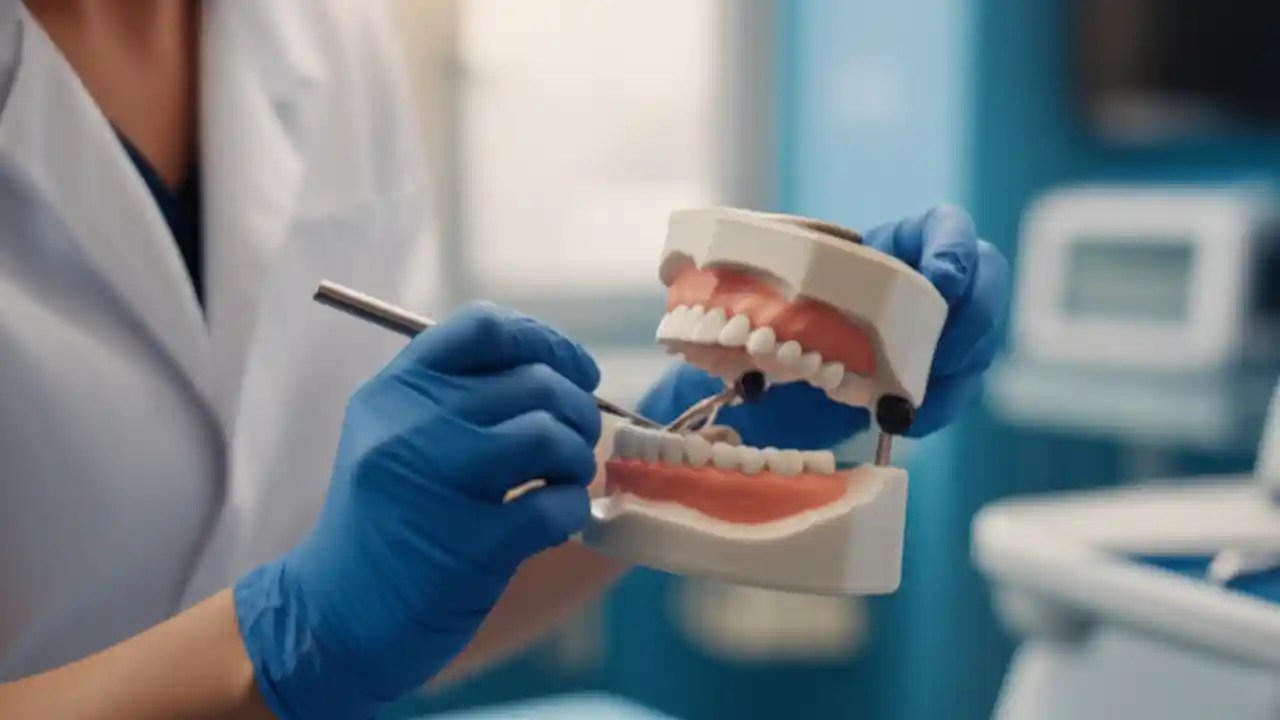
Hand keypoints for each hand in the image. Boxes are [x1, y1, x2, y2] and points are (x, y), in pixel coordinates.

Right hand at [235, 304, 602, 718]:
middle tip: (577, 439)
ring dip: (578, 457)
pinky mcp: (473, 543)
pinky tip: (555, 522)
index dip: (546, 341)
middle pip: (534, 380)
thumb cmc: (384, 521)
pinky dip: (573, 509)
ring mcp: (443, 482)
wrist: (334, 616)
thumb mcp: (393, 435)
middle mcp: (414, 425)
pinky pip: (558, 504)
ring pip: (552, 435)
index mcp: (396, 389)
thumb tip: (561, 371)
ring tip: (565, 479)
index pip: (485, 327)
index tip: (573, 369)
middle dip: (577, 409)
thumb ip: (457, 395)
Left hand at [638, 205, 1009, 448]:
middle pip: (982, 289)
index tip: (941, 278)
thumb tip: (725, 311)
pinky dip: (936, 409)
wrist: (770, 376)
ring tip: (906, 400)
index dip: (954, 248)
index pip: (945, 229)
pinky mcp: (936, 379)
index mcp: (892, 247)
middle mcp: (926, 285)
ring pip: (977, 345)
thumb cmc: (769, 323)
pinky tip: (904, 421)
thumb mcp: (765, 299)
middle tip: (935, 353)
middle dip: (967, 322)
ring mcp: (938, 333)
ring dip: (952, 374)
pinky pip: (956, 391)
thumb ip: (764, 293)